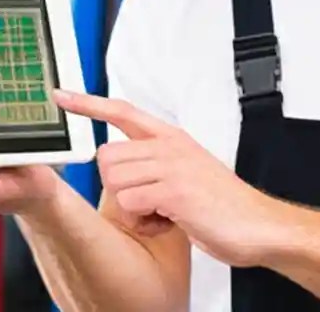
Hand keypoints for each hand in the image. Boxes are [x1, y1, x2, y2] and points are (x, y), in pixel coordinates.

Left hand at [55, 90, 290, 266]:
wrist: (258, 224)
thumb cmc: (223, 204)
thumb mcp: (187, 170)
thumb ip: (156, 162)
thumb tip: (121, 167)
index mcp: (172, 138)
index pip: (123, 111)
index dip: (89, 104)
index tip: (60, 95)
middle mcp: (169, 146)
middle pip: (106, 156)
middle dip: (117, 186)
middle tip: (147, 202)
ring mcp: (172, 166)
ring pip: (114, 179)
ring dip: (131, 207)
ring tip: (161, 213)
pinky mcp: (174, 191)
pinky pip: (130, 203)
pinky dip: (143, 222)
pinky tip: (168, 222)